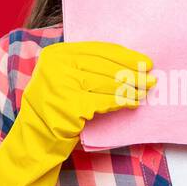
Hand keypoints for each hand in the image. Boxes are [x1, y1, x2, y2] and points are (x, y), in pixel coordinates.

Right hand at [21, 41, 157, 141]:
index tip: (145, 62)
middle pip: (105, 66)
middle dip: (132, 73)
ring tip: (143, 92)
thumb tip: (130, 64)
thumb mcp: (64, 77)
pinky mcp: (70, 106)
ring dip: (130, 88)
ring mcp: (61, 85)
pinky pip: (104, 101)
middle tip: (150, 79)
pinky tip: (132, 103)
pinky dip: (121, 102)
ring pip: (106, 83)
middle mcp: (56, 65)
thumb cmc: (56, 105)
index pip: (99, 50)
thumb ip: (87, 66)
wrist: (36, 135)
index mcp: (56, 53)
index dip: (126, 56)